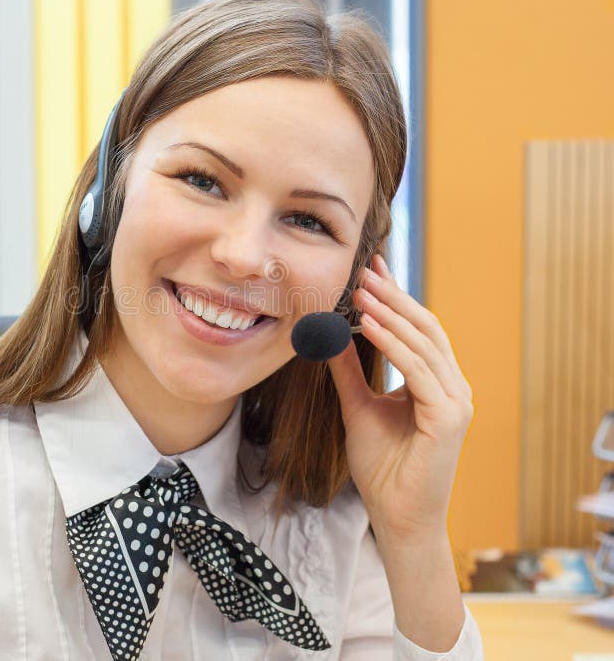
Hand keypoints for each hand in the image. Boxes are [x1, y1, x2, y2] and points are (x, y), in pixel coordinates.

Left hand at [326, 254, 473, 541]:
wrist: (396, 517)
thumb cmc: (382, 468)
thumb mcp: (358, 407)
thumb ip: (348, 371)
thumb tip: (330, 335)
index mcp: (436, 383)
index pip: (417, 328)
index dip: (395, 296)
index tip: (371, 269)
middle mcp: (453, 386)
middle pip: (425, 327)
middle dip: (393, 296)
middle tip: (364, 269)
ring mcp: (456, 401)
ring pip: (424, 344)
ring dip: (390, 314)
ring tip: (360, 291)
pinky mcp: (449, 418)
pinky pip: (419, 371)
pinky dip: (393, 344)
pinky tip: (367, 324)